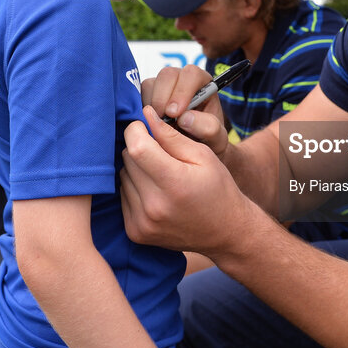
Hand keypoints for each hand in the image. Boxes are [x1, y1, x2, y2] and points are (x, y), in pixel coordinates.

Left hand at [121, 106, 256, 254]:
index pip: (137, 147)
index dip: (136, 130)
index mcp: (175, 183)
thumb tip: (146, 115)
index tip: (143, 125)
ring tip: (161, 175)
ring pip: (123, 177)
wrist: (225, 233)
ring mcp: (142, 223)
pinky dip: (135, 189)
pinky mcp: (134, 232)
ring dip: (137, 170)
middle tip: (160, 152)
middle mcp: (154, 206)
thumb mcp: (203, 156)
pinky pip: (123, 197)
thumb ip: (172, 136)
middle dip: (140, 148)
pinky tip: (156, 193)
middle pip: (128, 160)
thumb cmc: (218, 189)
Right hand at [141, 66, 228, 158]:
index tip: (175, 113)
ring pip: (149, 84)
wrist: (195, 152)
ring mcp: (161, 86)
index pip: (191, 74)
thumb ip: (207, 126)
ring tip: (157, 126)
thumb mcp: (216, 137)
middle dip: (162, 98)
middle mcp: (181, 80)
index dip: (182, 91)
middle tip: (163, 120)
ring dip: (150, 106)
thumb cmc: (209, 140)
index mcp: (202, 82)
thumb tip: (185, 118)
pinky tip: (147, 126)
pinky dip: (139, 111)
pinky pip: (135, 96)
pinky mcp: (145, 96)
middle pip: (167, 75)